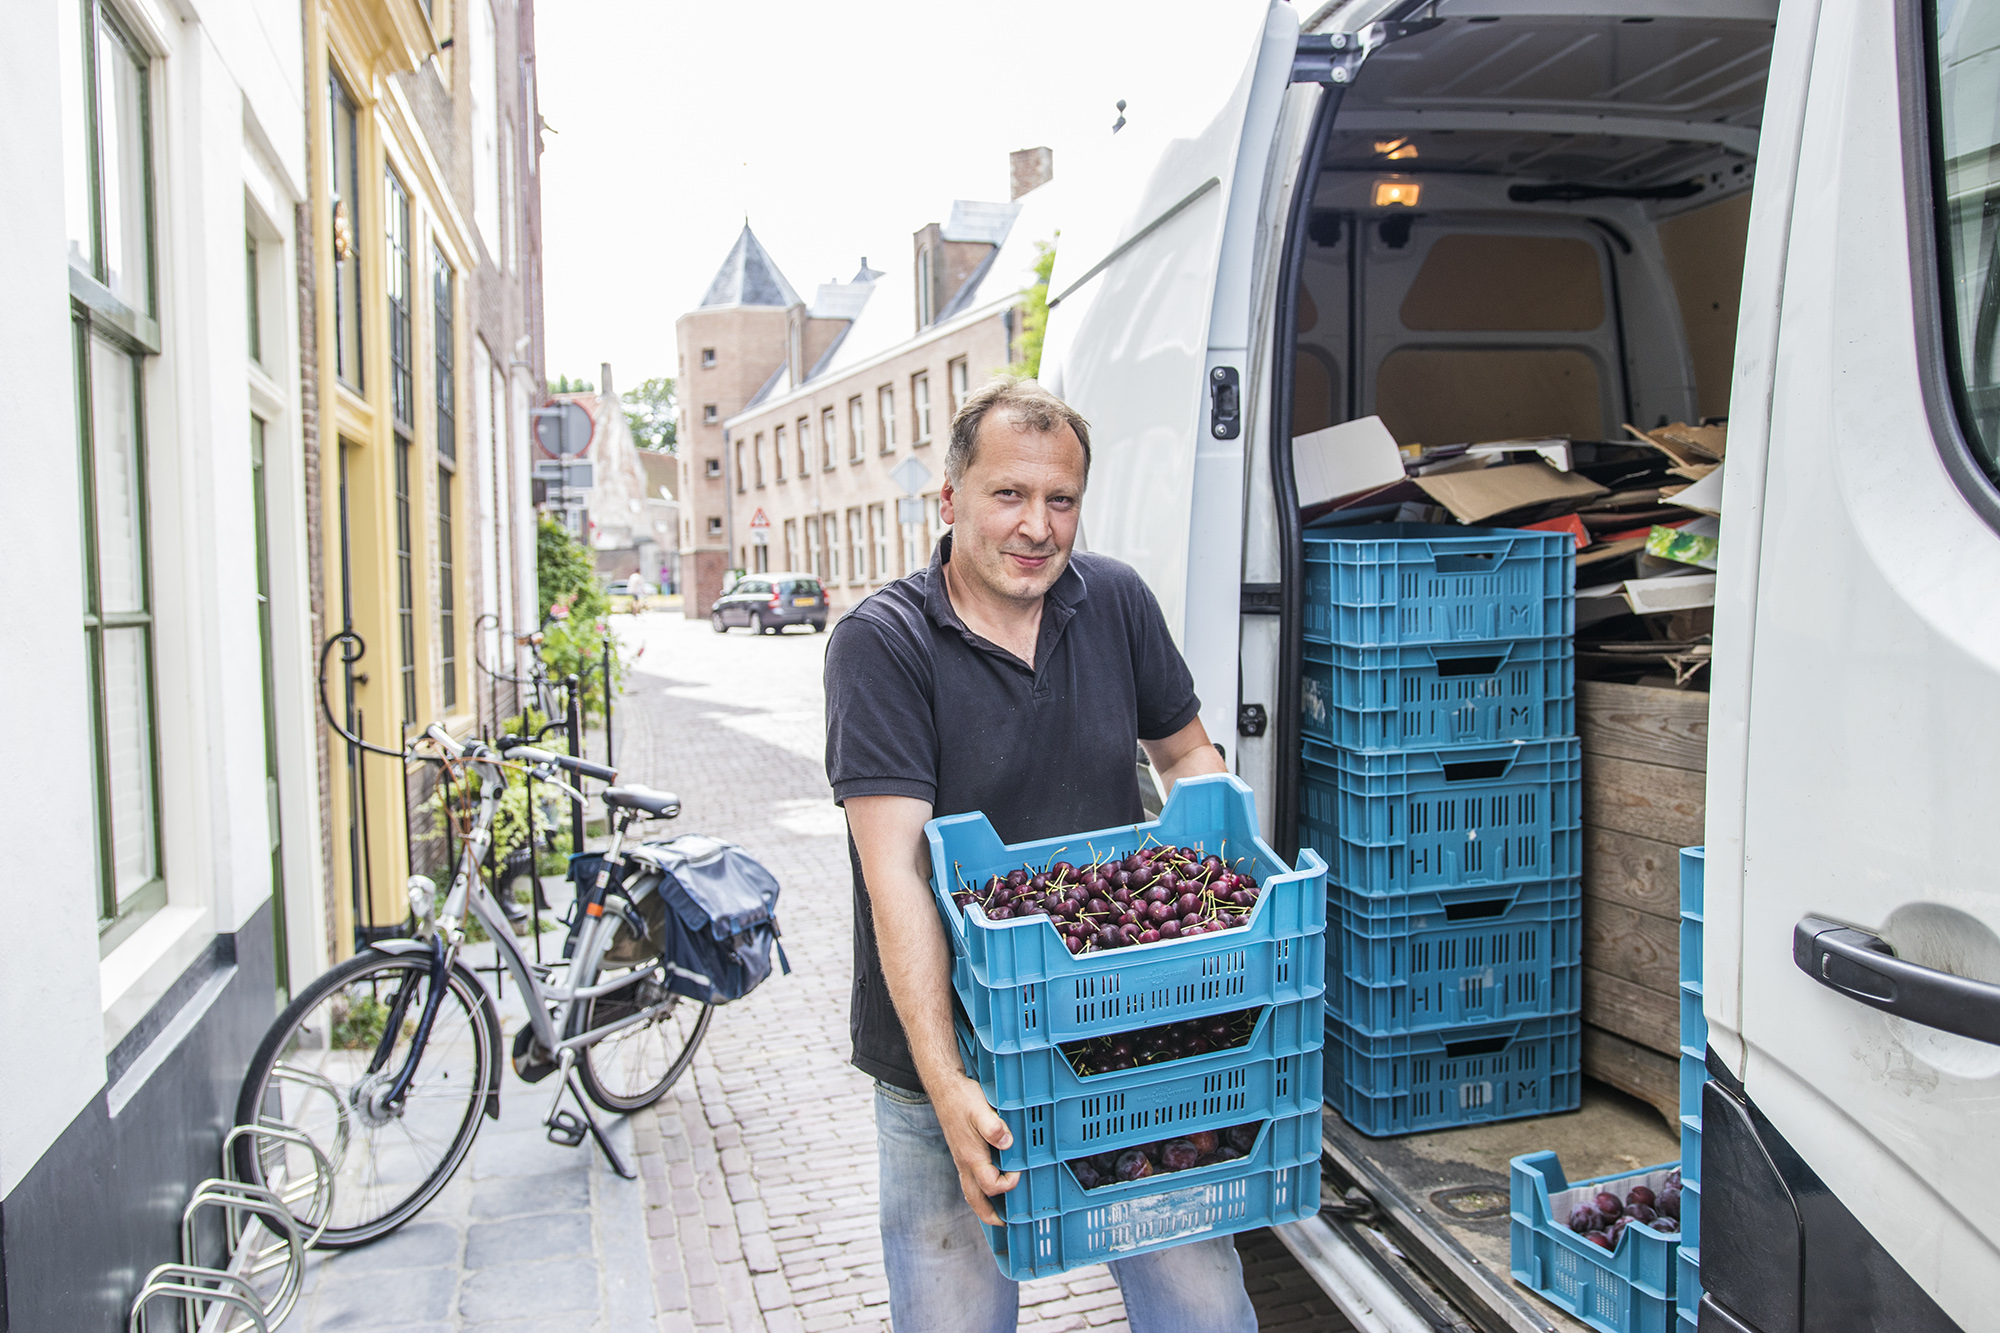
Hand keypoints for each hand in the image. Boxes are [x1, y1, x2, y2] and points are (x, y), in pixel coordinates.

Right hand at [932, 1075, 1019, 1225]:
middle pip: (975, 1200)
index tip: (1019, 1172)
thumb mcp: (981, 1109)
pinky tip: (986, 1186)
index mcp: (972, 1157)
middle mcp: (965, 1163)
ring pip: (970, 1192)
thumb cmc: (962, 1098)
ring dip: (983, 1206)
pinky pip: (969, 1181)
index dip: (1008, 1185)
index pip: (991, 1185)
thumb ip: (994, 1127)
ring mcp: (961, 1160)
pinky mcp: (961, 1153)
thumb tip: (1007, 1143)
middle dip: (990, 1215)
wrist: (944, 1088)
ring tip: (997, 1213)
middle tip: (1005, 1223)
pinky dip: (979, 1191)